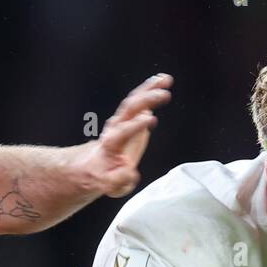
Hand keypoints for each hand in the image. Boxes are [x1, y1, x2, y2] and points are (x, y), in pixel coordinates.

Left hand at [78, 73, 172, 196]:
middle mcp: (115, 128)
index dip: (135, 126)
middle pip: (128, 110)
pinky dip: (151, 87)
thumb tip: (129, 173)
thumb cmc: (106, 177)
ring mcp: (123, 120)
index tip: (150, 119)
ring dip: (149, 88)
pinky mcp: (131, 116)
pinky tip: (164, 79)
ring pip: (134, 100)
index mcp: (111, 145)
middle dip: (145, 100)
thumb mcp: (111, 186)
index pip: (122, 132)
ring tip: (166, 80)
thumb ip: (118, 181)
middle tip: (163, 95)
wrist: (99, 165)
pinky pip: (140, 99)